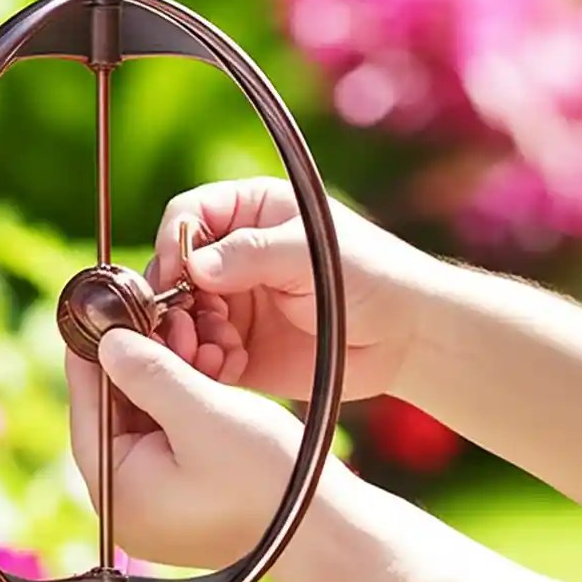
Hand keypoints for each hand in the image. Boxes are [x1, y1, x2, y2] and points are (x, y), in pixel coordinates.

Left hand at [65, 328, 352, 570]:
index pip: (87, 409)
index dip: (93, 353)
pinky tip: (208, 364)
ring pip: (146, 416)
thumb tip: (105, 341)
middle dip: (140, 359)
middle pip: (115, 412)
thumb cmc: (266, 479)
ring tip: (191, 332)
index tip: (99, 310)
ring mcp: (156, 499)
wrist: (327, 529)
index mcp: (116, 491)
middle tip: (157, 313)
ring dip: (168, 372)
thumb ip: (147, 373)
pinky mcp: (186, 492)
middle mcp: (127, 502)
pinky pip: (172, 433)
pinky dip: (187, 398)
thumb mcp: (202, 413)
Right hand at [151, 176, 441, 400]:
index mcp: (248, 212)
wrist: (408, 337)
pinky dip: (204, 364)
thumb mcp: (312, 253)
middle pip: (173, 271)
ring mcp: (232, 304)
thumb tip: (194, 266)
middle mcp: (232, 257)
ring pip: (180, 317)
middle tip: (183, 326)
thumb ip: (252, 254)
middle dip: (173, 300)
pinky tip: (227, 368)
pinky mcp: (238, 348)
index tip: (178, 275)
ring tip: (214, 353)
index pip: (187, 216)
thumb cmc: (371, 275)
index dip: (175, 243)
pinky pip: (202, 355)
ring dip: (187, 337)